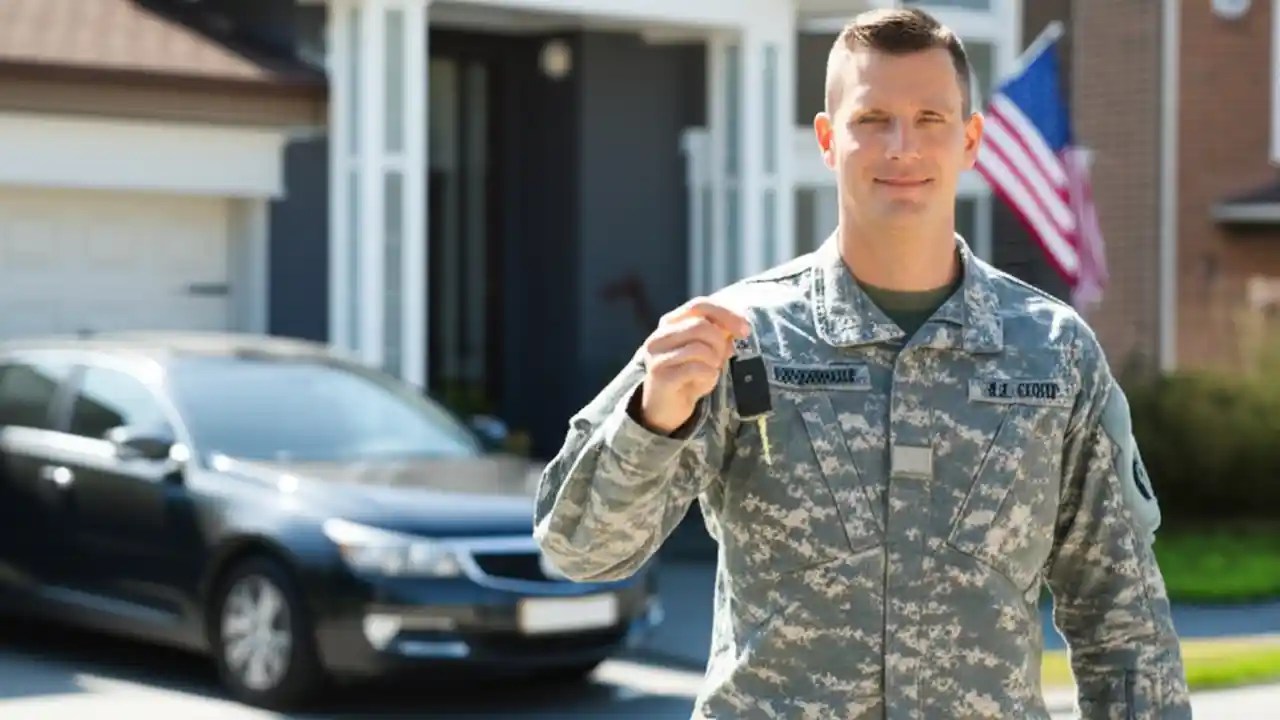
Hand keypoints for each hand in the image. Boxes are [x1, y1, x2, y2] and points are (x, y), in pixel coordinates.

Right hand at [639, 298, 750, 434]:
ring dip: (714, 362)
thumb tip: (739, 325)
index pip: (699, 305)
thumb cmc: (689, 376)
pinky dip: (708, 376)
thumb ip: (719, 334)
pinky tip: (703, 383)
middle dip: (720, 343)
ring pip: (698, 348)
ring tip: (710, 371)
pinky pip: (696, 369)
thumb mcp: (708, 351)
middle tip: (722, 359)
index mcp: (670, 323)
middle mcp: (659, 336)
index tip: (745, 330)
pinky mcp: (660, 376)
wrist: (666, 409)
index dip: (725, 314)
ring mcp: (657, 356)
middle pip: (700, 326)